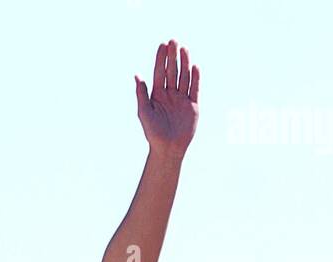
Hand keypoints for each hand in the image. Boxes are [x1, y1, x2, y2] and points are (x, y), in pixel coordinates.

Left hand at [135, 41, 198, 157]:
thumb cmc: (153, 133)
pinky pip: (195, 89)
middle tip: (173, 41)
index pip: (159, 73)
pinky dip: (195, 78)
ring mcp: (182, 99)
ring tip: (184, 49)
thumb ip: (141, 94)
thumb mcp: (144, 112)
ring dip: (184, 63)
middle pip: (172, 71)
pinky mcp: (193, 106)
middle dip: (173, 57)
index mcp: (158, 95)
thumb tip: (137, 76)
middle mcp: (170, 94)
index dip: (160, 59)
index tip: (162, 45)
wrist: (168, 149)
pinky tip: (195, 67)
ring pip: (184, 77)